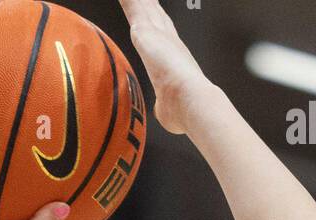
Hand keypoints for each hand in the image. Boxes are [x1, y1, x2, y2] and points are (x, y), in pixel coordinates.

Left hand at [118, 0, 208, 133]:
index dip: (160, 23)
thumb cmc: (181, 110)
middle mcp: (166, 39)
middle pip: (154, 15)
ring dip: (136, 2)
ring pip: (142, 7)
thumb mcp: (168, 109)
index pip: (164, 34)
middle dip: (149, 5)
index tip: (156, 14)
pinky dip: (127, 1)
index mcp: (173, 56)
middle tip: (146, 0)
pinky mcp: (142, 29)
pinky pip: (131, 6)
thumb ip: (162, 105)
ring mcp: (156, 33)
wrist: (188, 100)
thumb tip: (161, 112)